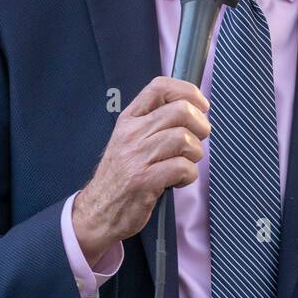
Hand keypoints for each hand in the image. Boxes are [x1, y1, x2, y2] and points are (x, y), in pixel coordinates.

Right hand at [72, 77, 211, 264]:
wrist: (98, 210)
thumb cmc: (121, 175)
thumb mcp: (130, 140)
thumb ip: (155, 123)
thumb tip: (194, 111)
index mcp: (130, 119)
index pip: (160, 86)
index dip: (188, 91)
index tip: (200, 107)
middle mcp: (132, 133)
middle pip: (181, 111)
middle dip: (200, 126)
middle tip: (197, 141)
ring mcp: (136, 156)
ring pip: (184, 138)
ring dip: (195, 154)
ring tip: (185, 164)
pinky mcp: (144, 180)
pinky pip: (182, 168)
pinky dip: (189, 175)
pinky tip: (178, 180)